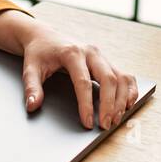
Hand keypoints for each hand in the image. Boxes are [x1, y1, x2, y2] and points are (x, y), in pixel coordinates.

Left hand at [0, 12, 138, 129]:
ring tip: (116, 119)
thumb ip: (32, 87)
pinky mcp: (106, 61)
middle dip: (110, 105)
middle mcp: (91, 52)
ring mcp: (101, 56)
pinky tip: (127, 105)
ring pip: (121, 77)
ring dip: (122, 100)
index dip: (86, 105)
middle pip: (108, 79)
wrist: (45, 36)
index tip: (87, 123)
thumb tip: (33, 106)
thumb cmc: (39, 53)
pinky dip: (130, 90)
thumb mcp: (30, 69)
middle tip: (105, 125)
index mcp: (72, 53)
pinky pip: (125, 75)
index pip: (83, 82)